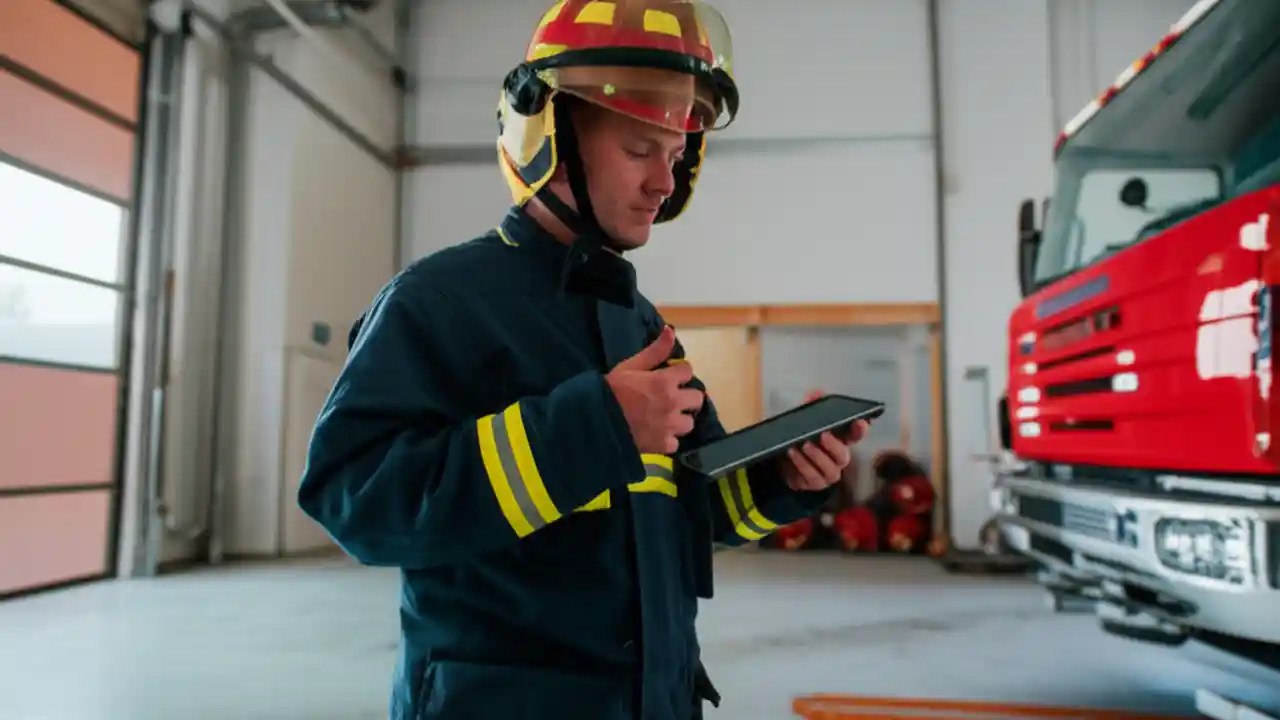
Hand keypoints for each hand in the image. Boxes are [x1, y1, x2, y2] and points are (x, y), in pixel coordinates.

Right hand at [605, 325, 704, 453]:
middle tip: (671, 399)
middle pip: (697, 398)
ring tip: (664, 419)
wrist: (595, 419)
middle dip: (686, 397)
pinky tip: (656, 434)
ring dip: (679, 420)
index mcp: (665, 381)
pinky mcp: (663, 444)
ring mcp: (669, 425)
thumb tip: (671, 330)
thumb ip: (655, 351)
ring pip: (689, 423)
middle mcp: (672, 402)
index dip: (679, 373)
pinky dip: (667, 440)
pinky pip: (675, 443)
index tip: (669, 377)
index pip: (688, 371)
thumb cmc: (611, 389)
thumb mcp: (631, 365)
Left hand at [779, 389, 869, 491]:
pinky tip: (793, 454)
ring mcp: (829, 473)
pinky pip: (812, 476)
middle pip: (843, 455)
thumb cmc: (800, 440)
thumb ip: (811, 406)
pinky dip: (802, 464)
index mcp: (840, 440)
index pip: (855, 435)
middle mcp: (839, 458)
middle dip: (834, 445)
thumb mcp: (804, 421)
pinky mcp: (816, 483)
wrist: (783, 464)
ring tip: (803, 444)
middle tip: (823, 435)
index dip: (860, 429)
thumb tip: (815, 393)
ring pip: (829, 468)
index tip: (861, 421)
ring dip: (816, 455)